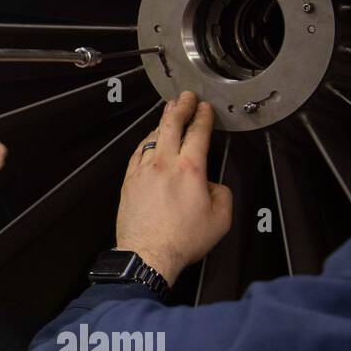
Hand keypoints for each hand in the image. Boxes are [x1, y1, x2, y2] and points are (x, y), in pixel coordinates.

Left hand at [115, 92, 231, 284]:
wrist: (147, 253)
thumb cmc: (180, 240)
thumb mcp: (220, 218)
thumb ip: (221, 194)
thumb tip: (212, 185)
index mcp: (190, 169)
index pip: (198, 132)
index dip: (203, 116)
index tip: (205, 108)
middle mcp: (164, 164)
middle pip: (171, 124)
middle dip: (180, 106)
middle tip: (185, 97)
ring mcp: (143, 170)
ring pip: (153, 136)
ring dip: (162, 121)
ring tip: (168, 113)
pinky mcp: (129, 180)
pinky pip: (138, 152)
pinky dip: (146, 141)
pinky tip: (149, 140)